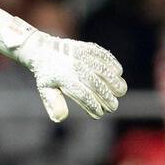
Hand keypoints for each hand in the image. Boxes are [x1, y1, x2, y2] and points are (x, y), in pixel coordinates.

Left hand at [0, 7, 126, 121]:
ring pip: (103, 69)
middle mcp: (73, 66)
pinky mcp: (87, 47)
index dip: (94, 106)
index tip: (100, 113)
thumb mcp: (45, 90)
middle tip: (113, 107)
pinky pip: (103, 55)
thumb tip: (61, 117)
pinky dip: (112, 64)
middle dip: (107, 97)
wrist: (44, 50)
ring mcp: (81, 55)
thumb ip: (53, 103)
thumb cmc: (47, 76)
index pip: (83, 95)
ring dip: (114, 81)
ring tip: (121, 92)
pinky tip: (118, 73)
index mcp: (63, 78)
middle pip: (95, 84)